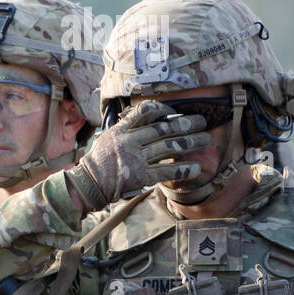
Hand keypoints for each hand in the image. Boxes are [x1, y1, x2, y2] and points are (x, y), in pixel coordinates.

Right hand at [64, 101, 209, 210]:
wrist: (88, 184)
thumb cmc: (100, 160)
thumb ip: (127, 127)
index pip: (146, 112)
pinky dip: (183, 169)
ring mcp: (135, 159)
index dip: (164, 110)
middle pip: (164, 129)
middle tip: (202, 122)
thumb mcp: (108, 137)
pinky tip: (195, 167)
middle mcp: (129, 142)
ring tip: (205, 140)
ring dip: (191, 143)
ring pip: (169, 147)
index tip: (175, 112)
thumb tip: (151, 117)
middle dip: (187, 124)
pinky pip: (167, 171)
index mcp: (121, 130)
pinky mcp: (140, 177)